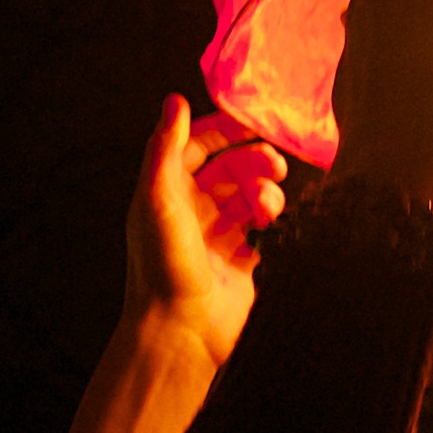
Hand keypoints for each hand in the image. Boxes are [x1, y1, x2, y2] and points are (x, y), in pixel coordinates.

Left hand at [69, 94, 287, 432]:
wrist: (181, 333)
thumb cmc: (163, 265)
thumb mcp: (157, 197)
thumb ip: (167, 146)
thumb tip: (176, 100)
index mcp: (166, 192)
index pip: (198, 145)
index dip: (225, 130)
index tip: (255, 122)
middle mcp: (191, 211)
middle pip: (230, 167)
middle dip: (254, 158)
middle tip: (274, 161)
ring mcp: (217, 236)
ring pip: (250, 195)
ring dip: (264, 189)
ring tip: (269, 202)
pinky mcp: (242, 260)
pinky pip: (263, 227)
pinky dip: (272, 218)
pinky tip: (271, 223)